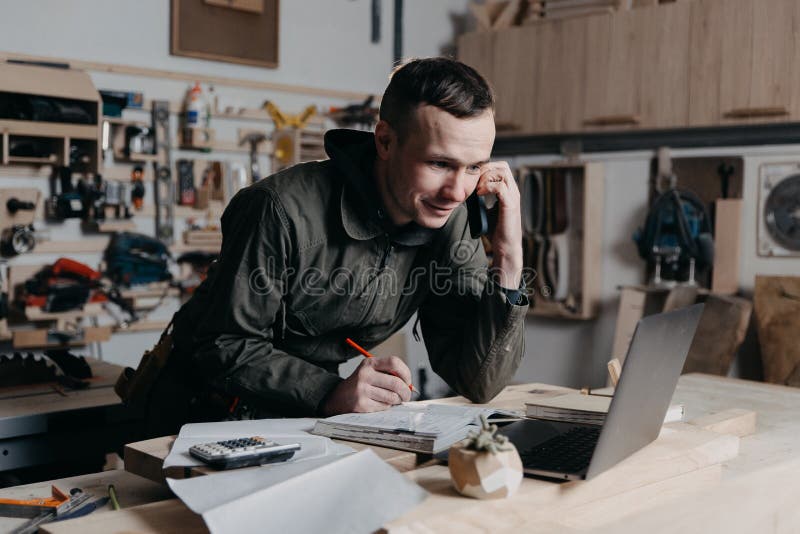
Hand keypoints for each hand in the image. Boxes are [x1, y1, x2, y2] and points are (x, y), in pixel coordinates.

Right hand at [321, 356, 412, 415]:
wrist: (337, 397)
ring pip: (392, 397)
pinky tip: (380, 404)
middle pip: (396, 383)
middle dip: (406, 392)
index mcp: (369, 363)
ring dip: (396, 401)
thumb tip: (410, 386)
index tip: (408, 381)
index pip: (394, 362)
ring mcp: (362, 390)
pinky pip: (384, 407)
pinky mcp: (362, 404)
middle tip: (406, 396)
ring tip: (392, 400)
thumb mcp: (371, 371)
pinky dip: (386, 407)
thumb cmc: (360, 384)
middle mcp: (365, 375)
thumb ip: (388, 374)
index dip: (406, 373)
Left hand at [476, 161, 522, 287]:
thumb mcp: (485, 211)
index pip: (501, 168)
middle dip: (485, 169)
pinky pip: (500, 187)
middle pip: (503, 166)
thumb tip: (466, 191)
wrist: (505, 247)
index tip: (473, 178)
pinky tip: (479, 195)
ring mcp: (513, 197)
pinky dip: (488, 187)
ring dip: (486, 177)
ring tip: (477, 189)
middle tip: (473, 181)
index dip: (486, 168)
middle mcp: (513, 191)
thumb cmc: (496, 231)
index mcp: (509, 191)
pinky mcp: (510, 205)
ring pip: (502, 173)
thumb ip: (480, 200)